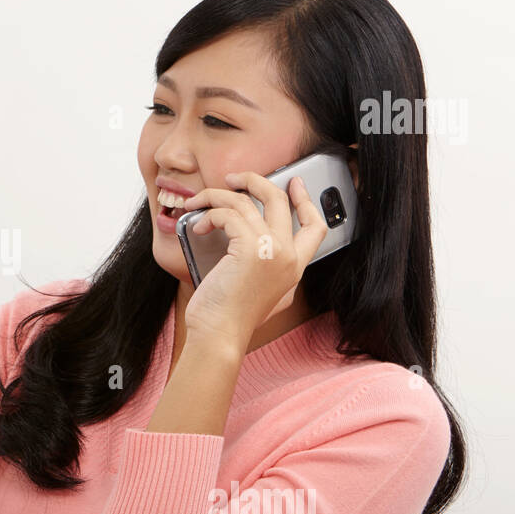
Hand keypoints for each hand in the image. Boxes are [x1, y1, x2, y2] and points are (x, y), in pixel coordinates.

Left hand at [179, 171, 328, 347]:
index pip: (315, 227)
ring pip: (247, 201)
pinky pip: (228, 213)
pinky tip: (198, 226)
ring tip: (198, 202)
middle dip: (256, 181)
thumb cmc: (228, 317)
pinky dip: (209, 214)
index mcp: (295, 268)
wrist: (219, 335)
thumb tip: (249, 237)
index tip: (293, 182)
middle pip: (281, 200)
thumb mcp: (261, 292)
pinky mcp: (251, 247)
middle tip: (235, 178)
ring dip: (217, 196)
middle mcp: (289, 257)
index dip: (306, 200)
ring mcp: (274, 250)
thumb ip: (266, 267)